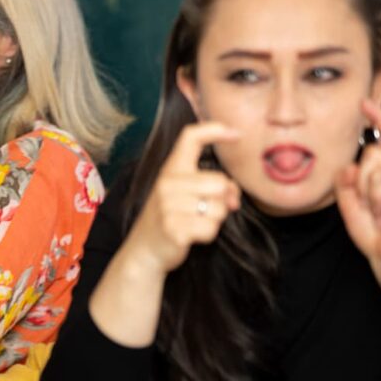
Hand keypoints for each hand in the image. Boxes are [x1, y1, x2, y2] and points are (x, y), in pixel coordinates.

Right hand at [123, 122, 241, 276]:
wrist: (143, 250)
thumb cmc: (169, 218)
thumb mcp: (182, 193)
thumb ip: (209, 185)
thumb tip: (233, 196)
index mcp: (170, 170)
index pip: (190, 137)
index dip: (215, 130)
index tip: (237, 133)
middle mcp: (167, 183)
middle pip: (220, 182)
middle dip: (223, 200)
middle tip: (208, 209)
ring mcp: (168, 206)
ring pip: (219, 208)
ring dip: (214, 220)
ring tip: (194, 222)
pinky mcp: (174, 229)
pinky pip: (210, 229)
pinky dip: (207, 235)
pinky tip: (191, 235)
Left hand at [335, 99, 380, 301]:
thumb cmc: (375, 235)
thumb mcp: (350, 205)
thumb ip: (346, 182)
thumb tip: (348, 165)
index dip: (378, 116)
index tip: (364, 101)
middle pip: (370, 152)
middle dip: (359, 179)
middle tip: (369, 205)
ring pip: (373, 166)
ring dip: (366, 193)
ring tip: (378, 211)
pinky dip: (375, 199)